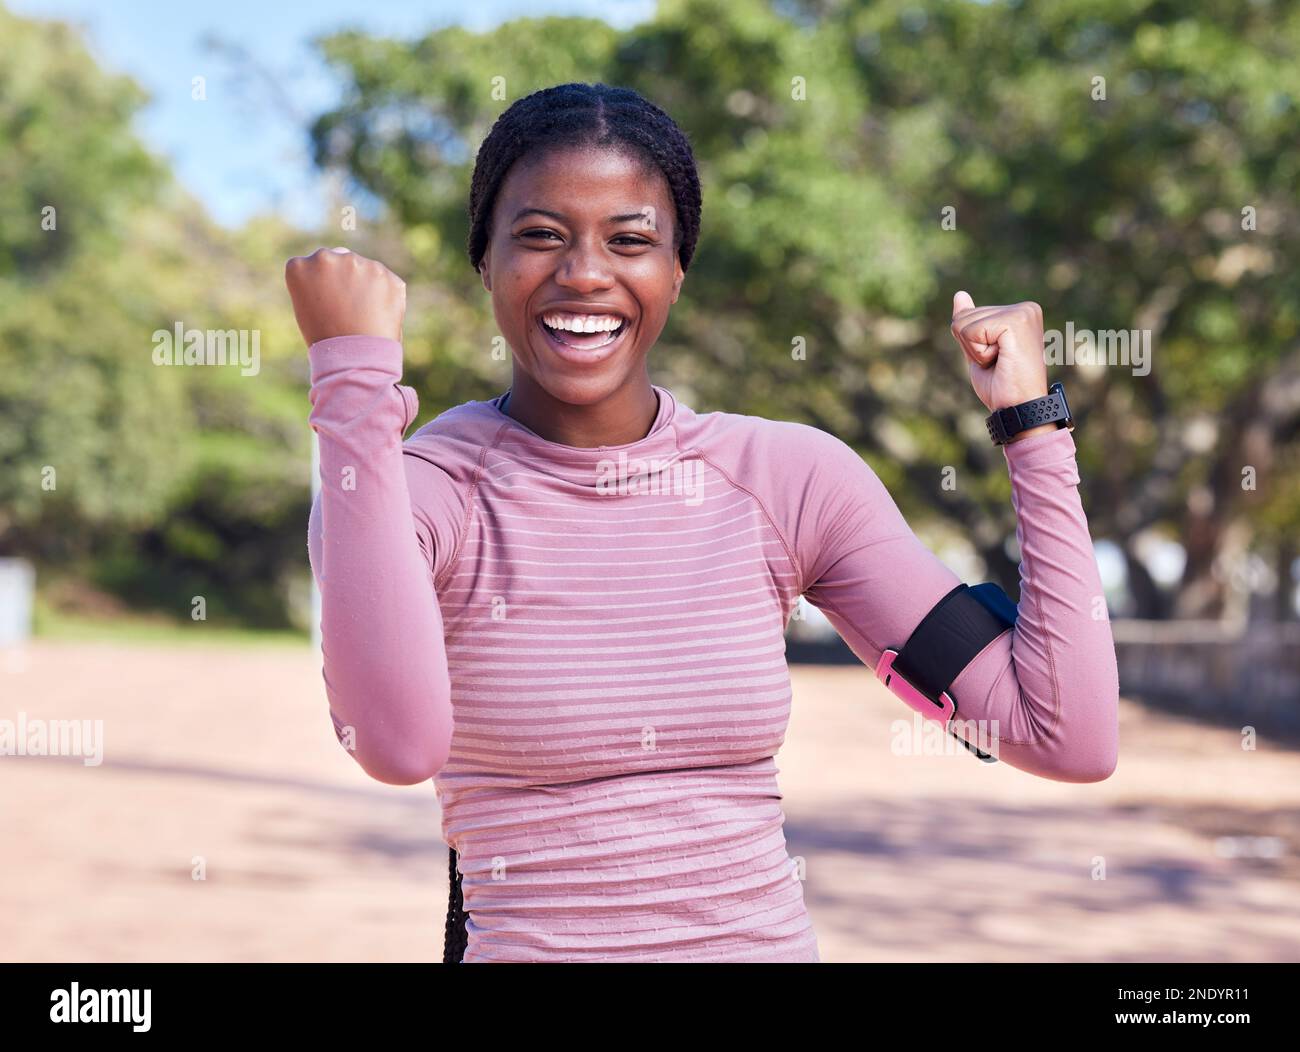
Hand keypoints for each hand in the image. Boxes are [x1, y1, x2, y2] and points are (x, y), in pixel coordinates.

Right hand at [284, 247, 405, 346]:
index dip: (322, 285)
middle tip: (347, 310)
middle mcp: (326, 258)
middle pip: (339, 258)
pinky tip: (379, 315)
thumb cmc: (327, 341)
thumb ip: (321, 281)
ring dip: (366, 284)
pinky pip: (386, 281)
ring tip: (363, 316)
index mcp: (299, 266)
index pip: (312, 264)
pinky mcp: (385, 274)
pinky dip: (386, 295)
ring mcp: (358, 263)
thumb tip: (343, 268)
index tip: (325, 303)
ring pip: (364, 269)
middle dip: (344, 277)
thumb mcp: (308, 307)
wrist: (355, 359)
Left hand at [950, 291, 1048, 412]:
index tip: (996, 359)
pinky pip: (971, 332)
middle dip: (971, 347)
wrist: (1019, 409)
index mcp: (1019, 312)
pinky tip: (1001, 361)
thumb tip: (959, 295)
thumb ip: (970, 323)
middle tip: (998, 364)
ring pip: (964, 324)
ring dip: (976, 352)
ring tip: (1001, 363)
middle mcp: (1025, 307)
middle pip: (964, 317)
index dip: (970, 344)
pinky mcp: (1016, 321)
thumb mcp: (978, 350)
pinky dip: (978, 353)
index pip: (968, 316)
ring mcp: (1022, 312)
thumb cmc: (1002, 386)